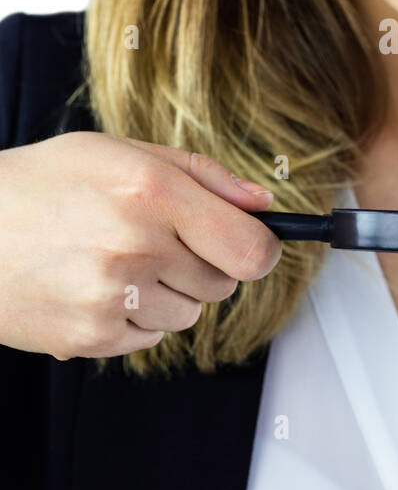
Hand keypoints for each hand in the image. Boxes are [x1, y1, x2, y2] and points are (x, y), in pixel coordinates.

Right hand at [0, 131, 281, 358]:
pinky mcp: (91, 337)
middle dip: (203, 264)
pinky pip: (150, 338)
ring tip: (116, 262)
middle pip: (223, 283)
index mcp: (152, 191)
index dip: (262, 249)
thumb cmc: (42, 184)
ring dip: (167, 294)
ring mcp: (112, 297)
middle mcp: (136, 245)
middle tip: (157, 242)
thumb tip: (262, 204)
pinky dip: (134, 317)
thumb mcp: (120, 152)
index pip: (251, 249)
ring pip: (188, 314)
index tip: (253, 245)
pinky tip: (95, 286)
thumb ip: (202, 176)